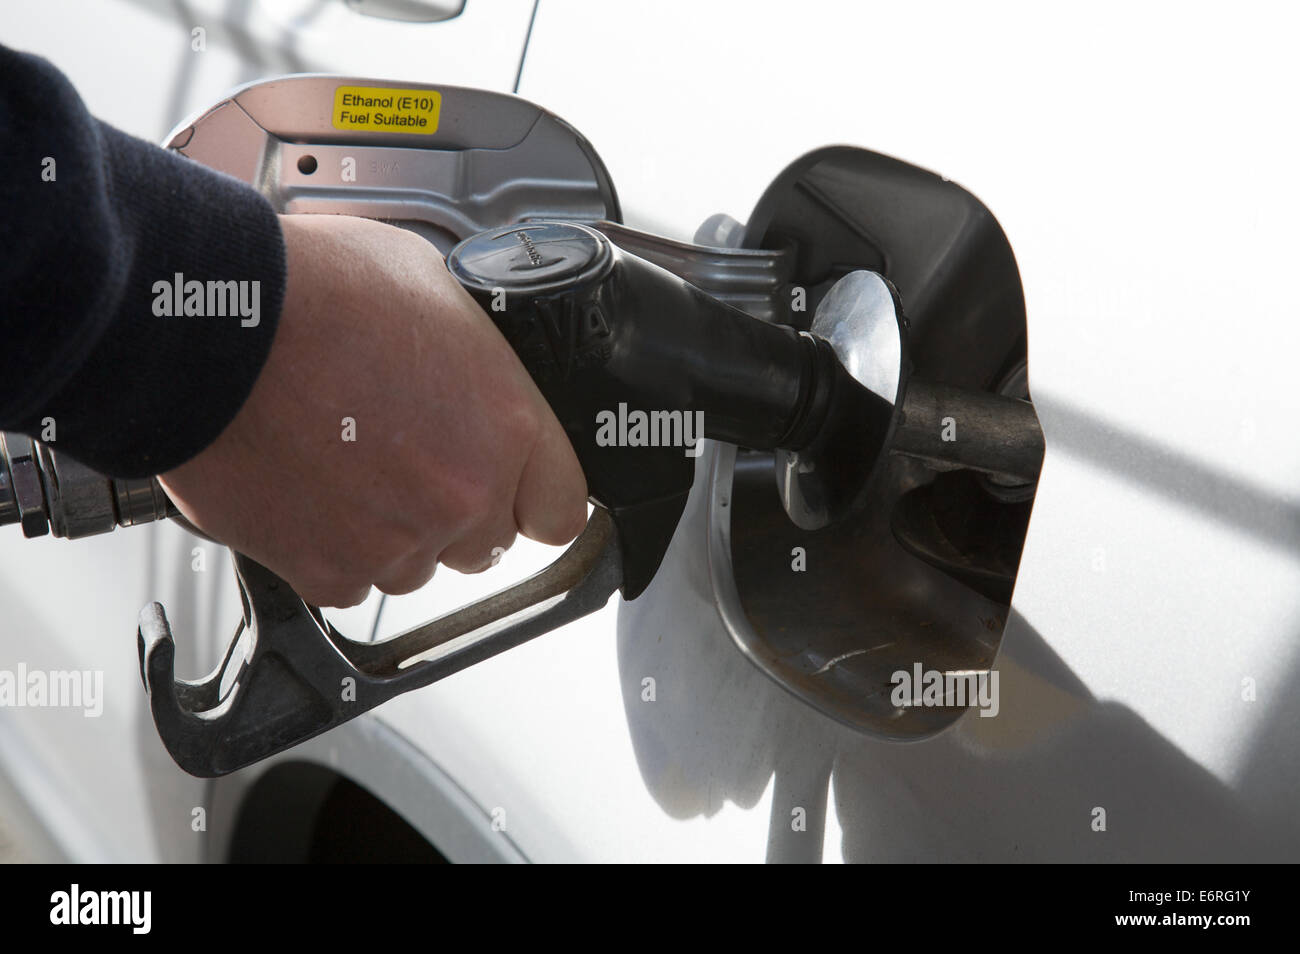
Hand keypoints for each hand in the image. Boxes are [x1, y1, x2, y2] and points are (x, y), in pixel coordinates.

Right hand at [159, 214, 587, 606]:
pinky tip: (308, 490)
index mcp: (507, 428)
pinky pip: (349, 579)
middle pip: (486, 542)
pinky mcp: (326, 570)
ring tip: (345, 464)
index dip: (533, 496)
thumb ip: (473, 362)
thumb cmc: (314, 293)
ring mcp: (395, 542)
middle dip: (456, 508)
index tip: (513, 488)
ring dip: (393, 528)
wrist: (210, 326)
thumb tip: (472, 378)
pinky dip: (331, 546)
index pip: (561, 509)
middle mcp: (461, 497)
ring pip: (416, 563)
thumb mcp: (434, 292)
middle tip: (408, 458)